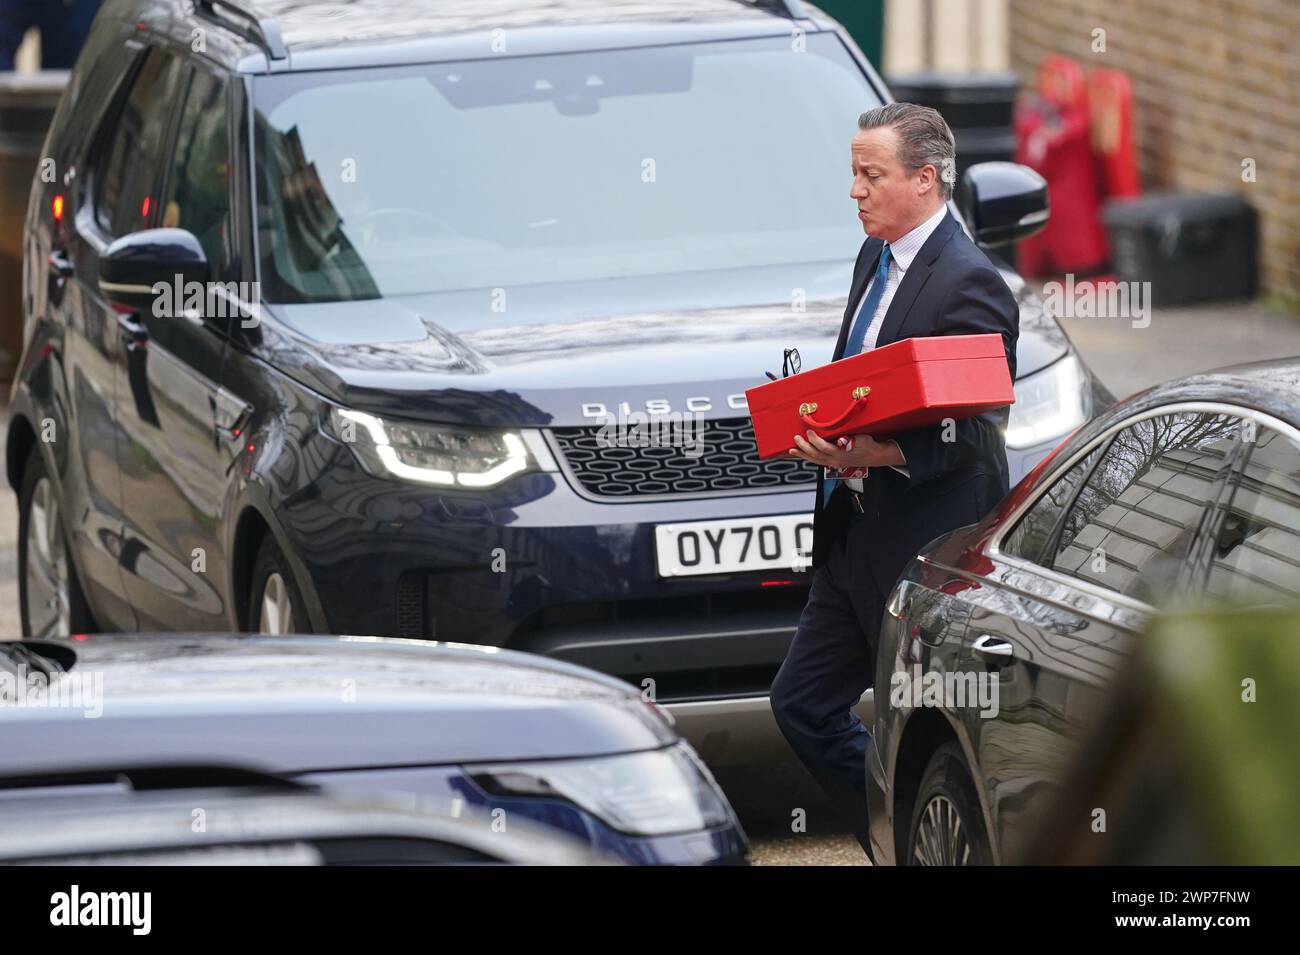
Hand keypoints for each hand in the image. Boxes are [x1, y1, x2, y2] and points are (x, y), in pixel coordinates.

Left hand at [788, 431, 903, 467]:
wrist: (876, 456)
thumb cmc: (869, 445)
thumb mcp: (862, 439)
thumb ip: (851, 440)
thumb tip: (841, 440)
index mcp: (842, 454)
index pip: (824, 448)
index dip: (815, 440)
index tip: (809, 432)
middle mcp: (836, 460)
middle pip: (816, 455)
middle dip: (804, 447)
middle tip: (796, 438)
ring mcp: (834, 463)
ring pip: (815, 460)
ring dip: (803, 455)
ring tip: (793, 450)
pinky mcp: (834, 463)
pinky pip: (818, 461)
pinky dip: (809, 457)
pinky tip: (803, 454)